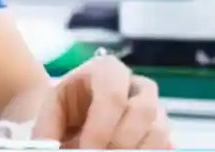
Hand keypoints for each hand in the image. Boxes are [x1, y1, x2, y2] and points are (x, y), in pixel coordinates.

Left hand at [31, 52, 172, 148]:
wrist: (76, 115)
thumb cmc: (67, 109)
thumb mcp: (51, 112)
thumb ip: (47, 129)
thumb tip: (48, 148)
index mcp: (108, 70)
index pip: (113, 96)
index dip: (101, 128)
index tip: (86, 150)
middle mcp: (137, 85)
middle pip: (144, 111)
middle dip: (120, 141)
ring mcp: (156, 107)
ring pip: (159, 131)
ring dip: (135, 150)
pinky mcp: (163, 130)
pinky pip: (166, 146)